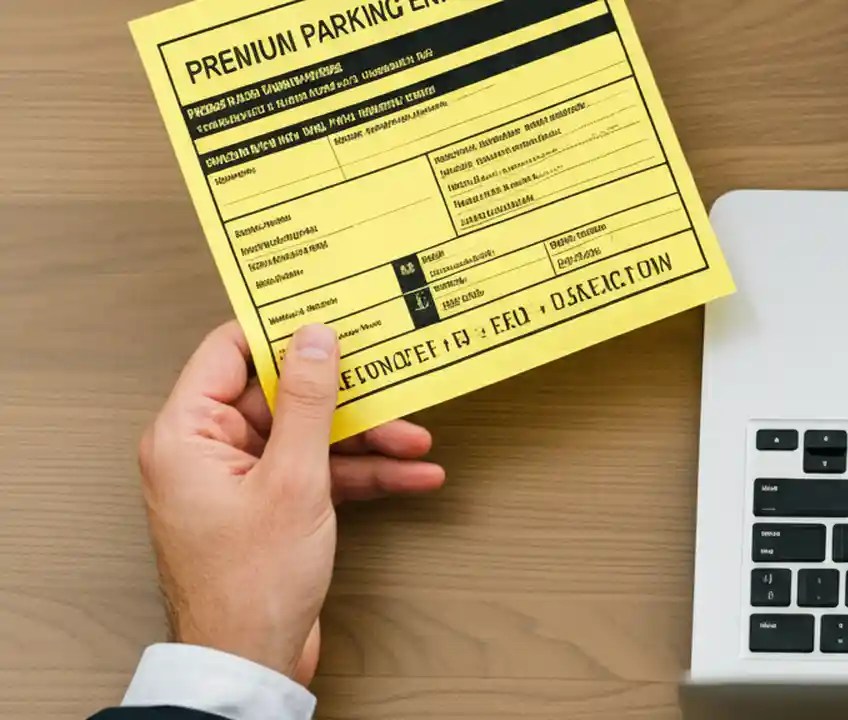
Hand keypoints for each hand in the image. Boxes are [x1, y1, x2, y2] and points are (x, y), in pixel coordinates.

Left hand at [137, 321, 444, 684]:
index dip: (280, 331)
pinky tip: (409, 474)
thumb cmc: (250, 585)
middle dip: (345, 397)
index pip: (229, 352)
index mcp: (187, 434)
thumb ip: (309, 403)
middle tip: (389, 377)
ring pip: (309, 437)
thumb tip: (316, 338)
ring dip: (366, 440)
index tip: (328, 315)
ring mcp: (240, 481)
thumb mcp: (294, 479)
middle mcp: (207, 452)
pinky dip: (361, 475)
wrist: (251, 664)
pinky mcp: (269, 508)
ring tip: (416, 438)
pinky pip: (318, 473)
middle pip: (282, 397)